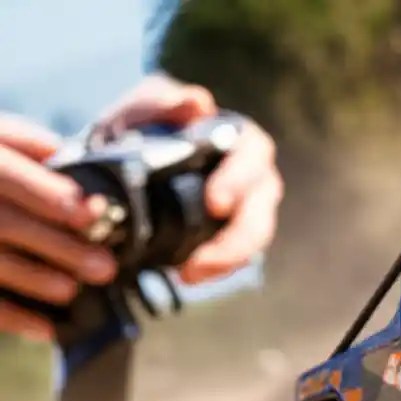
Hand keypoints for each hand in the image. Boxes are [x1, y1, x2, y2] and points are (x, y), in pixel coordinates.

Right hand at [0, 114, 117, 341]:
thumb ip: (27, 145)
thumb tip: (74, 158)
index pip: (8, 174)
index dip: (48, 194)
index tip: (90, 213)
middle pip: (5, 224)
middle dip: (57, 246)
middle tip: (103, 267)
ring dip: (34, 279)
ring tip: (71, 290)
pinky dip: (14, 317)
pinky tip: (48, 329)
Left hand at [95, 75, 283, 283]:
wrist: (114, 165)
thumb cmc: (134, 130)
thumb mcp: (137, 111)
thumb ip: (161, 102)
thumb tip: (200, 102)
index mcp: (235, 137)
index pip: (253, 153)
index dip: (239, 179)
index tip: (215, 204)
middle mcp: (251, 173)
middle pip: (262, 204)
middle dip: (240, 233)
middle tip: (204, 254)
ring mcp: (246, 206)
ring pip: (256, 234)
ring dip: (228, 257)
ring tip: (191, 273)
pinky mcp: (232, 233)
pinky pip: (237, 255)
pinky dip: (216, 267)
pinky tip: (186, 274)